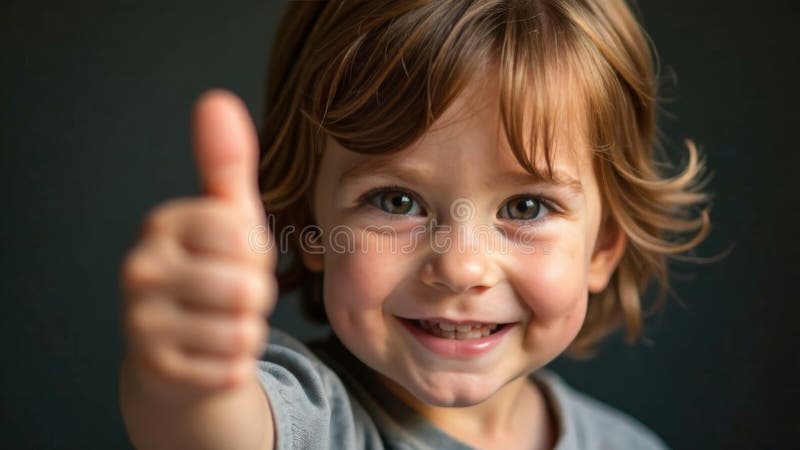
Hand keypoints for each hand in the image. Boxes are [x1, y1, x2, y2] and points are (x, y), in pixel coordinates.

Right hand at [119, 90, 276, 396]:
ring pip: (243, 330)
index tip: (232, 259)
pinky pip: (233, 367)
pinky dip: (234, 364)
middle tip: (228, 297)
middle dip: (254, 297)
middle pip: (247, 287)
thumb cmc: (210, 272)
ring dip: (247, 332)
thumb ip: (225, 164)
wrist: (175, 349)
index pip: (245, 236)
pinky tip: (211, 353)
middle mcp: (139, 271)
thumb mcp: (224, 218)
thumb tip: (217, 100)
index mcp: (162, 225)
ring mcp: (141, 324)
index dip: (255, 253)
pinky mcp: (157, 371)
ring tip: (220, 323)